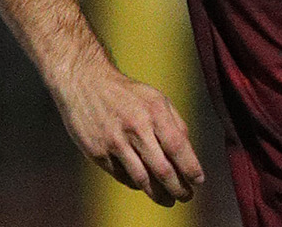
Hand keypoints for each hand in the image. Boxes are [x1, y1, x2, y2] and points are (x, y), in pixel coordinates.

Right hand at [55, 62, 203, 205]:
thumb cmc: (126, 93)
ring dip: (159, 194)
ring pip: (142, 179)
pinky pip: (122, 176)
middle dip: (178, 188)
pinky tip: (143, 183)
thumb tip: (189, 155)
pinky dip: (135, 183)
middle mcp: (134, 127)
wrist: (84, 81)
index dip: (190, 168)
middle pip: (162, 169)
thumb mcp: (155, 98)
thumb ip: (175, 124)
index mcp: (153, 111)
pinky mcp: (97, 152)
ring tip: (168, 199)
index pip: (178, 147)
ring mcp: (114, 141)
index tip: (198, 181)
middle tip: (186, 196)